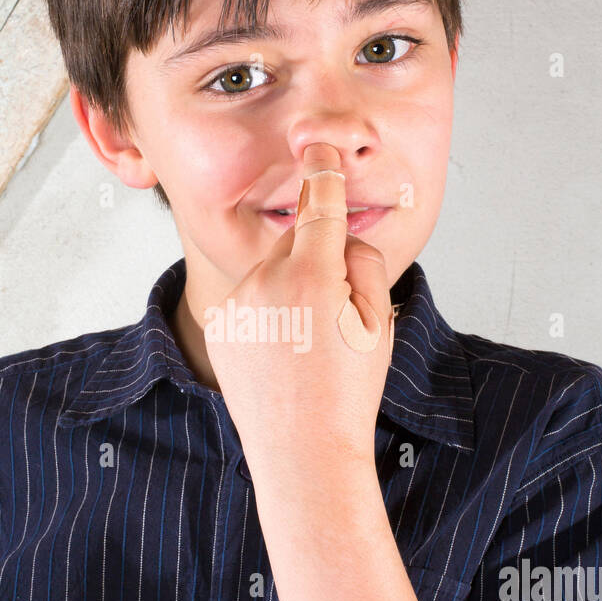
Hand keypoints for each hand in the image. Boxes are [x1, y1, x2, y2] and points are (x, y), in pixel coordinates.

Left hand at [204, 142, 395, 478]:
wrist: (302, 453)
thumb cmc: (347, 394)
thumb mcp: (379, 323)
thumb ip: (364, 264)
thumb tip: (342, 239)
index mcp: (311, 274)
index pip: (320, 205)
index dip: (324, 173)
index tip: (321, 147)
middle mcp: (265, 280)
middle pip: (299, 242)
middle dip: (320, 262)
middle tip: (338, 318)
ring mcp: (238, 303)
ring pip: (274, 271)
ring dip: (294, 290)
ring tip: (308, 346)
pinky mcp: (222, 324)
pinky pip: (252, 299)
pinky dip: (269, 313)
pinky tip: (284, 355)